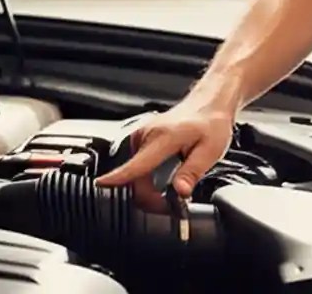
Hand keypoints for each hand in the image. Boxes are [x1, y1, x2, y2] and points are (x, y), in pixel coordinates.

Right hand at [94, 98, 234, 210]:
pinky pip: (137, 168)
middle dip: (151, 197)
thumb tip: (180, 192)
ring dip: (149, 190)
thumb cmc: (210, 124)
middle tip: (173, 206)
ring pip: (135, 175)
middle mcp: (147, 135)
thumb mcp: (209, 151)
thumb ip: (192, 173)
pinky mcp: (140, 140)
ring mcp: (141, 136)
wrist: (208, 106)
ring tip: (171, 193)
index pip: (137, 163)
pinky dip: (147, 180)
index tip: (101, 185)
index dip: (118, 177)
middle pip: (135, 178)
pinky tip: (163, 181)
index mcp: (163, 137)